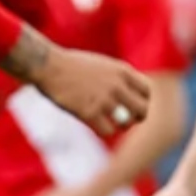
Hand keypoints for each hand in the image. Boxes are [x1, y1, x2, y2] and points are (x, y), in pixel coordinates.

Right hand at [35, 48, 151, 137]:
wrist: (48, 65)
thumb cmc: (71, 64)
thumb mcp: (102, 64)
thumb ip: (117, 78)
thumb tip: (127, 94)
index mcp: (122, 71)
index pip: (147, 91)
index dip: (143, 101)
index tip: (134, 105)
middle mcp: (118, 85)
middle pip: (143, 109)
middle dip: (138, 117)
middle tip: (128, 121)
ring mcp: (104, 99)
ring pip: (127, 122)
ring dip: (122, 127)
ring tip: (114, 126)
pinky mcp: (89, 112)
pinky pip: (107, 131)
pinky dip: (104, 131)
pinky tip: (96, 126)